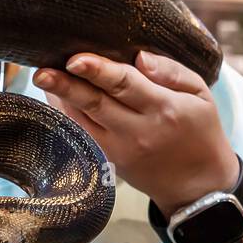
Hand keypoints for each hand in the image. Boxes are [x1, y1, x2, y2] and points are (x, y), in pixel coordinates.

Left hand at [34, 51, 238, 215]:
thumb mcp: (201, 95)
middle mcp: (138, 131)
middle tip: (41, 71)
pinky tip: (53, 98)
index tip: (74, 58)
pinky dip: (66, 117)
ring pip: (83, 122)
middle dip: (67, 86)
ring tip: (41, 79)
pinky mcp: (110, 161)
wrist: (198, 185)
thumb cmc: (199, 130)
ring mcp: (120, 150)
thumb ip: (172, 72)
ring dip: (59, 100)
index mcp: (164, 109)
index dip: (98, 71)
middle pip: (96, 104)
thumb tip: (139, 57)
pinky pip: (82, 135)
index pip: (125, 85)